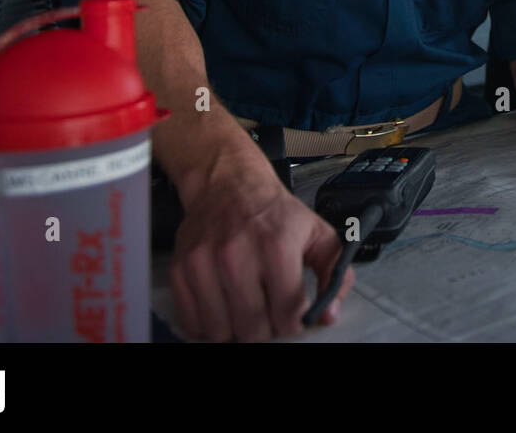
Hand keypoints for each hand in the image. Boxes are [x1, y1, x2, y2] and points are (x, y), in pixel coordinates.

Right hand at [170, 148, 353, 340]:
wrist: (229, 182)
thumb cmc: (274, 212)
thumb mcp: (317, 233)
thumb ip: (334, 274)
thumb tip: (328, 315)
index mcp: (277, 246)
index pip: (287, 315)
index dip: (294, 324)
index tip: (293, 317)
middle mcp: (237, 254)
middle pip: (253, 329)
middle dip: (266, 330)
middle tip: (268, 314)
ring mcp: (204, 262)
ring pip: (220, 332)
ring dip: (235, 330)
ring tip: (245, 310)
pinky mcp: (181, 268)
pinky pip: (192, 323)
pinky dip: (207, 325)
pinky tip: (222, 308)